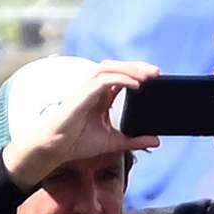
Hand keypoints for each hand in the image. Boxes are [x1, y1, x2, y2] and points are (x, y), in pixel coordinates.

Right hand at [21, 62, 158, 191]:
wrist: (56, 147)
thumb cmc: (78, 142)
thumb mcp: (114, 142)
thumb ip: (134, 140)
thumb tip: (156, 141)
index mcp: (101, 96)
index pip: (121, 77)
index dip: (137, 74)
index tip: (156, 79)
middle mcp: (94, 88)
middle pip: (117, 68)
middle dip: (137, 67)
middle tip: (157, 72)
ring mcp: (87, 88)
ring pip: (109, 67)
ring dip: (130, 68)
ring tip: (147, 75)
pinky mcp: (83, 93)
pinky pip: (104, 79)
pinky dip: (121, 79)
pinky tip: (135, 84)